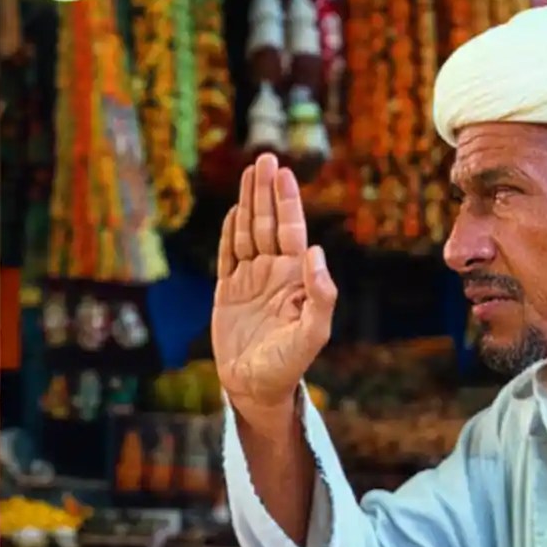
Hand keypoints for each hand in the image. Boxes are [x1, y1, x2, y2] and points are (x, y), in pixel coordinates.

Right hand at [212, 154, 337, 417]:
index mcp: (294, 278)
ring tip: (250, 173)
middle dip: (265, 191)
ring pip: (247, 232)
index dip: (286, 201)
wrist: (255, 387)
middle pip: (267, 223)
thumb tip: (315, 250)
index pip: (290, 230)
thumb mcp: (313, 333)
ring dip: (248, 203)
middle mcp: (273, 273)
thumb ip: (320, 293)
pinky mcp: (228, 292)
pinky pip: (227, 256)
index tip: (283, 172)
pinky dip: (229, 233)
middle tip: (265, 158)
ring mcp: (249, 280)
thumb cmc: (288, 364)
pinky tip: (232, 212)